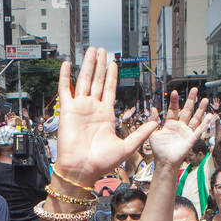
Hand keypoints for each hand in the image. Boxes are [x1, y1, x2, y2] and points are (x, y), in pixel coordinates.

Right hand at [55, 49, 159, 184]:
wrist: (82, 170)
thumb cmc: (102, 163)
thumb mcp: (128, 146)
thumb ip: (141, 133)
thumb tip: (155, 123)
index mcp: (106, 116)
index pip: (109, 90)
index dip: (111, 76)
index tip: (113, 64)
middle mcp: (92, 109)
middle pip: (97, 81)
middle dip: (100, 65)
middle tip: (102, 50)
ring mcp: (80, 108)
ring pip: (84, 80)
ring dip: (88, 65)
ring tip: (91, 50)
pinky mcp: (68, 110)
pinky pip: (65, 89)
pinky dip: (65, 76)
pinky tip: (67, 64)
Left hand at [148, 89, 214, 167]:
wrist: (164, 162)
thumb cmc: (158, 150)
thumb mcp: (153, 134)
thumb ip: (152, 121)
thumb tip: (153, 108)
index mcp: (170, 124)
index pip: (173, 110)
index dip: (174, 101)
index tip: (174, 92)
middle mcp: (179, 126)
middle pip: (186, 111)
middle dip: (190, 100)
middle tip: (194, 90)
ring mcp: (186, 132)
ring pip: (194, 118)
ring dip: (200, 109)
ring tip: (204, 99)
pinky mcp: (191, 139)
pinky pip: (199, 130)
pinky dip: (204, 123)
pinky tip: (209, 115)